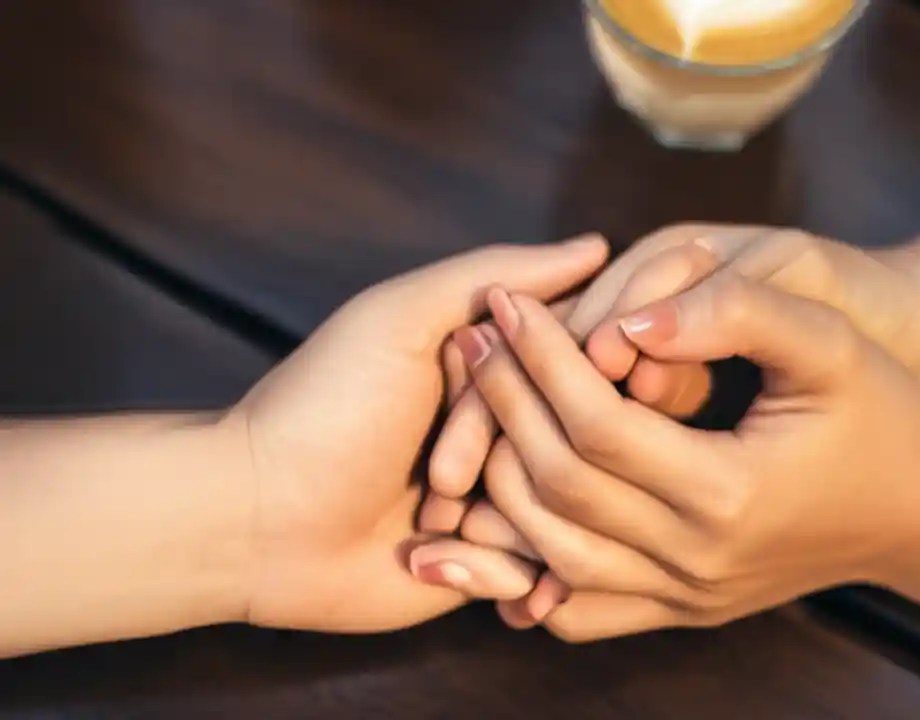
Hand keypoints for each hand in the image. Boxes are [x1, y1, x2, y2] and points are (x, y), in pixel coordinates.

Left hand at [221, 237, 607, 631]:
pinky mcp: (496, 566)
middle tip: (435, 472)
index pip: (585, 359)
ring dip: (501, 515)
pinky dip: (490, 565)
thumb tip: (597, 245)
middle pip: (583, 440)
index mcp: (499, 364)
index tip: (482, 393)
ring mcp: (509, 500)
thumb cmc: (324, 410)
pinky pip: (547, 573)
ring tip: (427, 517)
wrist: (258, 524)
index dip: (555, 378)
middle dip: (503, 456)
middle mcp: (514, 429)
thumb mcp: (401, 318)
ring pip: (577, 511)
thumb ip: (496, 272)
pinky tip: (430, 555)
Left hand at [410, 275, 919, 640]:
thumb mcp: (830, 344)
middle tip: (472, 339)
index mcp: (730, 492)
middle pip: (558, 487)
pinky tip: (499, 513)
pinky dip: (526, 566)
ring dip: (499, 477)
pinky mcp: (681, 612)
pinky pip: (579, 608)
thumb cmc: (884, 417)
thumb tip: (635, 315)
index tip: (506, 302)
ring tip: (478, 404)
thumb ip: (738, 313)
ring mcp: (686, 596)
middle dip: (504, 404)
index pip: (596, 424)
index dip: (541, 358)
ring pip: (552, 551)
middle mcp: (698, 559)